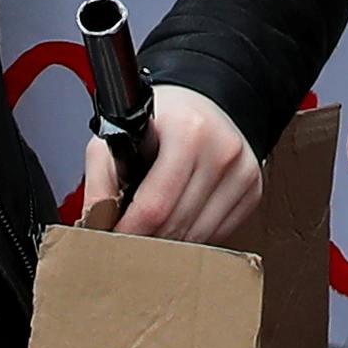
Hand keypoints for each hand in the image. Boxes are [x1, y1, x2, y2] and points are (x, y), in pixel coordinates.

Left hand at [81, 84, 262, 243]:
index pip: (155, 206)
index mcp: (188, 132)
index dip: (128, 233)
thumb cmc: (160, 119)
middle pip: (177, 226)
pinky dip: (194, 236)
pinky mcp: (253, 189)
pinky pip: (218, 234)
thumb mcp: (118, 134)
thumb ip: (99, 180)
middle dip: (146, 241)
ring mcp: (243, 172)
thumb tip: (94, 226)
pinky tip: (180, 219)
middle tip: (127, 241)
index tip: (112, 244)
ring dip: (171, 244)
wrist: (203, 102)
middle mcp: (222, 151)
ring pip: (198, 237)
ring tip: (153, 229)